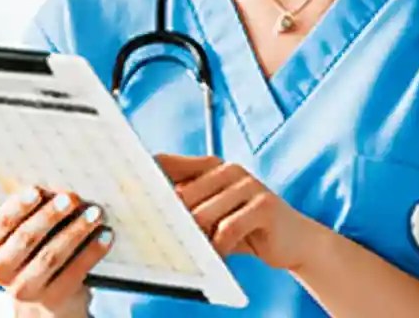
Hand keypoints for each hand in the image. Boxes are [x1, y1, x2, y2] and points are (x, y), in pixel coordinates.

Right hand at [0, 180, 112, 314]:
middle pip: (25, 239)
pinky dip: (91, 252)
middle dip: (50, 216)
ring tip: (95, 213)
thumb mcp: (9, 228)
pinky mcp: (53, 299)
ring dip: (75, 231)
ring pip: (51, 256)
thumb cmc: (27, 249)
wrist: (45, 295)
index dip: (17, 207)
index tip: (37, 189)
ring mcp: (24, 289)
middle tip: (72, 197)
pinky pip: (74, 273)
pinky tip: (105, 235)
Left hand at [156, 154, 320, 270]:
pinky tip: (219, 254)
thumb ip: (188, 210)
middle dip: (174, 221)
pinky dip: (218, 247)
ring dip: (197, 238)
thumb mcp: (214, 217)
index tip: (123, 191)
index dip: (144, 175)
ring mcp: (248, 185)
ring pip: (202, 214)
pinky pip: (227, 230)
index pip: (167, 164)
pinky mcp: (264, 206)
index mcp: (211, 167)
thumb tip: (147, 215)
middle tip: (170, 240)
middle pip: (181, 194)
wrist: (295, 240)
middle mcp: (228, 170)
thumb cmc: (247, 229)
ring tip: (201, 249)